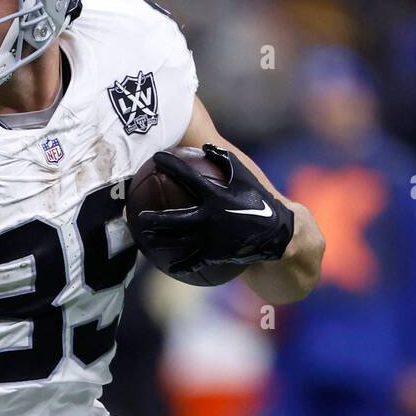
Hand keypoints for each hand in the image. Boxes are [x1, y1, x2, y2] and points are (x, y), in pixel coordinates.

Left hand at [133, 143, 294, 268]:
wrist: (277, 234)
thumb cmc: (258, 200)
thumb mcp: (246, 177)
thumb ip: (226, 161)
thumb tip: (206, 147)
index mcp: (215, 195)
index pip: (187, 176)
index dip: (170, 164)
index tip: (155, 157)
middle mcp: (210, 217)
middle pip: (174, 219)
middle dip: (153, 218)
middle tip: (138, 216)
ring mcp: (211, 238)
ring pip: (179, 242)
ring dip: (159, 242)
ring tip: (144, 239)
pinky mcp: (215, 254)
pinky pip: (194, 261)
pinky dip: (181, 265)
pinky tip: (170, 268)